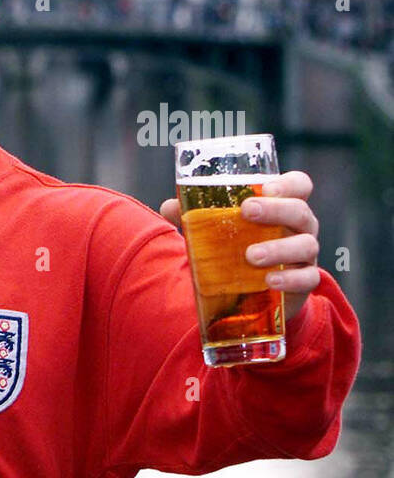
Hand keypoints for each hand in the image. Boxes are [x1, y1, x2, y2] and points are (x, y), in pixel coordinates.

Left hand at [160, 170, 319, 322]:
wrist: (255, 293)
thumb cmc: (239, 249)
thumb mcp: (220, 232)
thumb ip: (196, 218)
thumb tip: (170, 206)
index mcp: (282, 209)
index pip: (299, 186)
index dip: (288, 184)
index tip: (265, 187)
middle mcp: (299, 228)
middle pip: (300, 212)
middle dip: (276, 210)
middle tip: (247, 211)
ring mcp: (304, 256)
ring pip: (306, 245)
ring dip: (279, 248)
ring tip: (251, 256)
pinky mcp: (303, 282)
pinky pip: (307, 279)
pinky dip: (291, 279)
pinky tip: (271, 281)